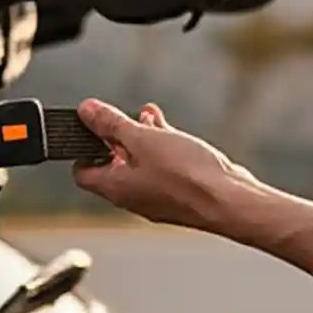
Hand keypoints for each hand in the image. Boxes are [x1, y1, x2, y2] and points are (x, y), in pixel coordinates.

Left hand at [72, 98, 262, 231]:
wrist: (230, 200)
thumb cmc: (187, 176)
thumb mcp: (142, 139)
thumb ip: (112, 124)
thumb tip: (87, 111)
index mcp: (116, 188)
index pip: (82, 172)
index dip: (83, 147)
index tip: (93, 127)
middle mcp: (133, 197)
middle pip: (112, 165)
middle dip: (118, 137)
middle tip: (127, 118)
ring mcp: (156, 198)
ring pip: (140, 164)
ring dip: (143, 139)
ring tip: (152, 118)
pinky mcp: (178, 194)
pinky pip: (162, 169)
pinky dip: (162, 149)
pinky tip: (172, 132)